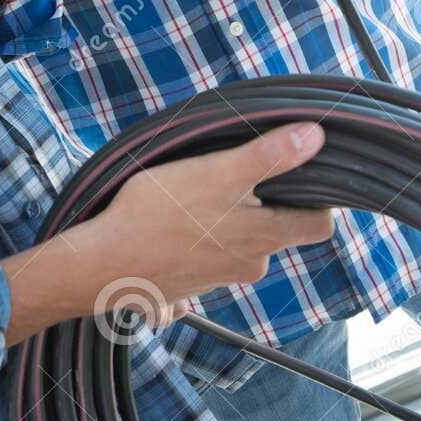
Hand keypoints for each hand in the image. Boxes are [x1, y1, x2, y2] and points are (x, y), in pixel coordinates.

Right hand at [76, 121, 333, 319]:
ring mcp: (216, 278)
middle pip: (274, 231)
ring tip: (191, 197)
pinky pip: (200, 259)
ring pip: (236, 243)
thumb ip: (268, 156)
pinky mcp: (186, 283)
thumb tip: (316, 136)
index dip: (316, 200)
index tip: (295, 176)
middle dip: (260, 205)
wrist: (101, 264)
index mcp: (262, 239)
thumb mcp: (216, 173)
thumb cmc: (157, 215)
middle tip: (228, 176)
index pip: (318, 226)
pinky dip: (191, 243)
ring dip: (222, 221)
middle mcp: (247, 265)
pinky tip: (168, 224)